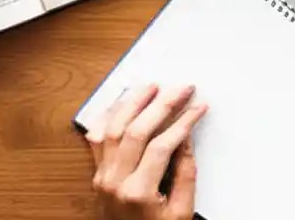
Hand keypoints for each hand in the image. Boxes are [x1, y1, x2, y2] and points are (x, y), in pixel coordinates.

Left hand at [85, 84, 207, 219]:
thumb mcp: (181, 211)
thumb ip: (184, 173)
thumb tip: (185, 137)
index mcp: (138, 192)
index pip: (161, 146)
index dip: (183, 122)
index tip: (198, 107)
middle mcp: (115, 182)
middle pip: (136, 131)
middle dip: (161, 105)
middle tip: (180, 88)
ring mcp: (102, 177)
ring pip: (113, 129)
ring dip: (133, 103)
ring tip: (151, 86)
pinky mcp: (98, 175)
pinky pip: (97, 139)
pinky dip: (107, 117)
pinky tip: (121, 103)